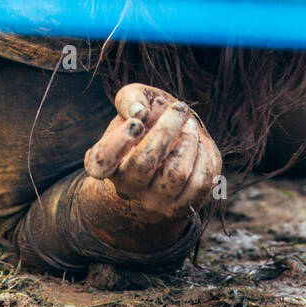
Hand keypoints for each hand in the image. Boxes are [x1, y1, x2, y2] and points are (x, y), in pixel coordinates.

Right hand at [83, 84, 222, 220]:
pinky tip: (197, 146)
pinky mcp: (181, 208)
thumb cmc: (146, 124)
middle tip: (180, 106)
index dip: (119, 141)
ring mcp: (154, 202)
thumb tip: (138, 110)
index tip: (137, 122)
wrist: (166, 156)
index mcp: (106, 163)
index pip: (102, 161)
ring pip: (176, 174)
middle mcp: (126, 187)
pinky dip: (203, 157)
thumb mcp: (134, 104)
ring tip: (189, 126)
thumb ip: (129, 98)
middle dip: (167, 128)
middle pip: (145, 161)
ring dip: (189, 141)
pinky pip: (200, 183)